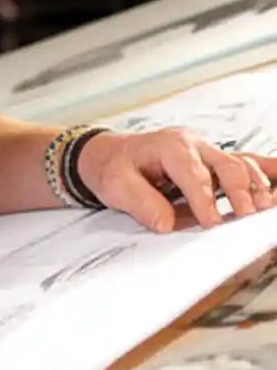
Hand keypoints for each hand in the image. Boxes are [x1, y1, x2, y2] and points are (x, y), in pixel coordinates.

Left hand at [78, 128, 276, 232]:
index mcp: (169, 147)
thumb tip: (167, 223)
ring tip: (262, 209)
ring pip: (240, 163)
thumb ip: (140, 203)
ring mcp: (206, 152)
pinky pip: (245, 162)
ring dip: (255, 185)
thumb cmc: (113, 167)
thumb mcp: (114, 185)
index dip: (204, 200)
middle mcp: (192, 145)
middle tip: (243, 218)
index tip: (212, 223)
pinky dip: (266, 170)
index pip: (193, 174)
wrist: (108, 155)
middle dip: (238, 192)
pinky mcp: (213, 162)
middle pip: (226, 165)